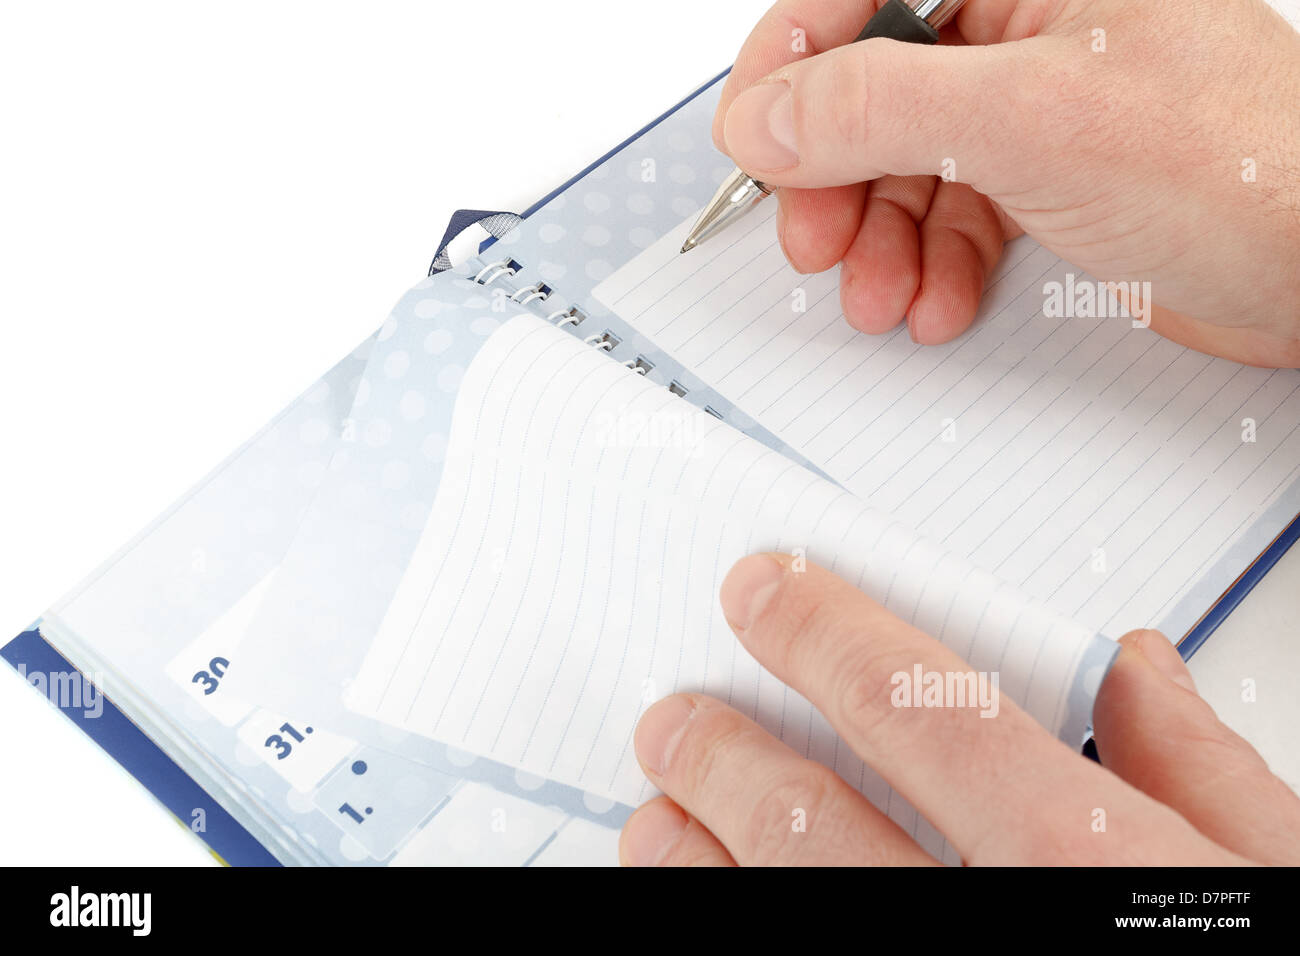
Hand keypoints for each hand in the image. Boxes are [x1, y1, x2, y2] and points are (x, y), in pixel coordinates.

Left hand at [618, 554, 1299, 864]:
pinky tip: (711, 901)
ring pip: (776, 908)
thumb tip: (1135, 671)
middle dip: (723, 757)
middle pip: (808, 824)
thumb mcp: (1276, 877)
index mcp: (1084, 863)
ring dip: (694, 864)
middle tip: (675, 721)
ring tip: (657, 818)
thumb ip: (1200, 773)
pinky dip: (734, 926)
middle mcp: (987, 928)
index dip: (823, 633)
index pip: (917, 707)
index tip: (761, 591)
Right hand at [713, 0, 1299, 365]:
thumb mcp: (1031, 123)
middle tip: (811, 240)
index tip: (751, 135)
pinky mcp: (1053, 172)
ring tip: (880, 296)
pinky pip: (955, 207)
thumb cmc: (1244, 166)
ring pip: (909, 158)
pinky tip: (938, 300)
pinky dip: (935, 260)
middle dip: (837, 175)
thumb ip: (879, 107)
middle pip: (876, 83)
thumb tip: (769, 113)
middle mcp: (1033, 17)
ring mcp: (1041, 98)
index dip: (793, 59)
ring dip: (882, 237)